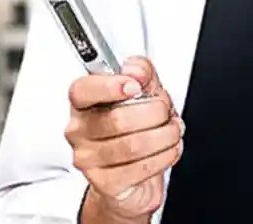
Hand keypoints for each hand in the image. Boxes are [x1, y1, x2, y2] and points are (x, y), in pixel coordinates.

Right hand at [66, 56, 183, 222]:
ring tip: (172, 130)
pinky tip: (168, 148)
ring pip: (135, 144)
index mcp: (83, 103)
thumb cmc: (135, 128)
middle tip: (165, 112)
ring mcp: (89, 159)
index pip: (83, 90)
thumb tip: (135, 68)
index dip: (109, 86)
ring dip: (166, 135)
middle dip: (155, 113)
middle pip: (118, 119)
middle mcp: (80, 131)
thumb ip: (142, 72)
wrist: (134, 175)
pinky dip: (166, 155)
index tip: (134, 85)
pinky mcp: (106, 183)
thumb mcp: (144, 93)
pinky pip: (142, 167)